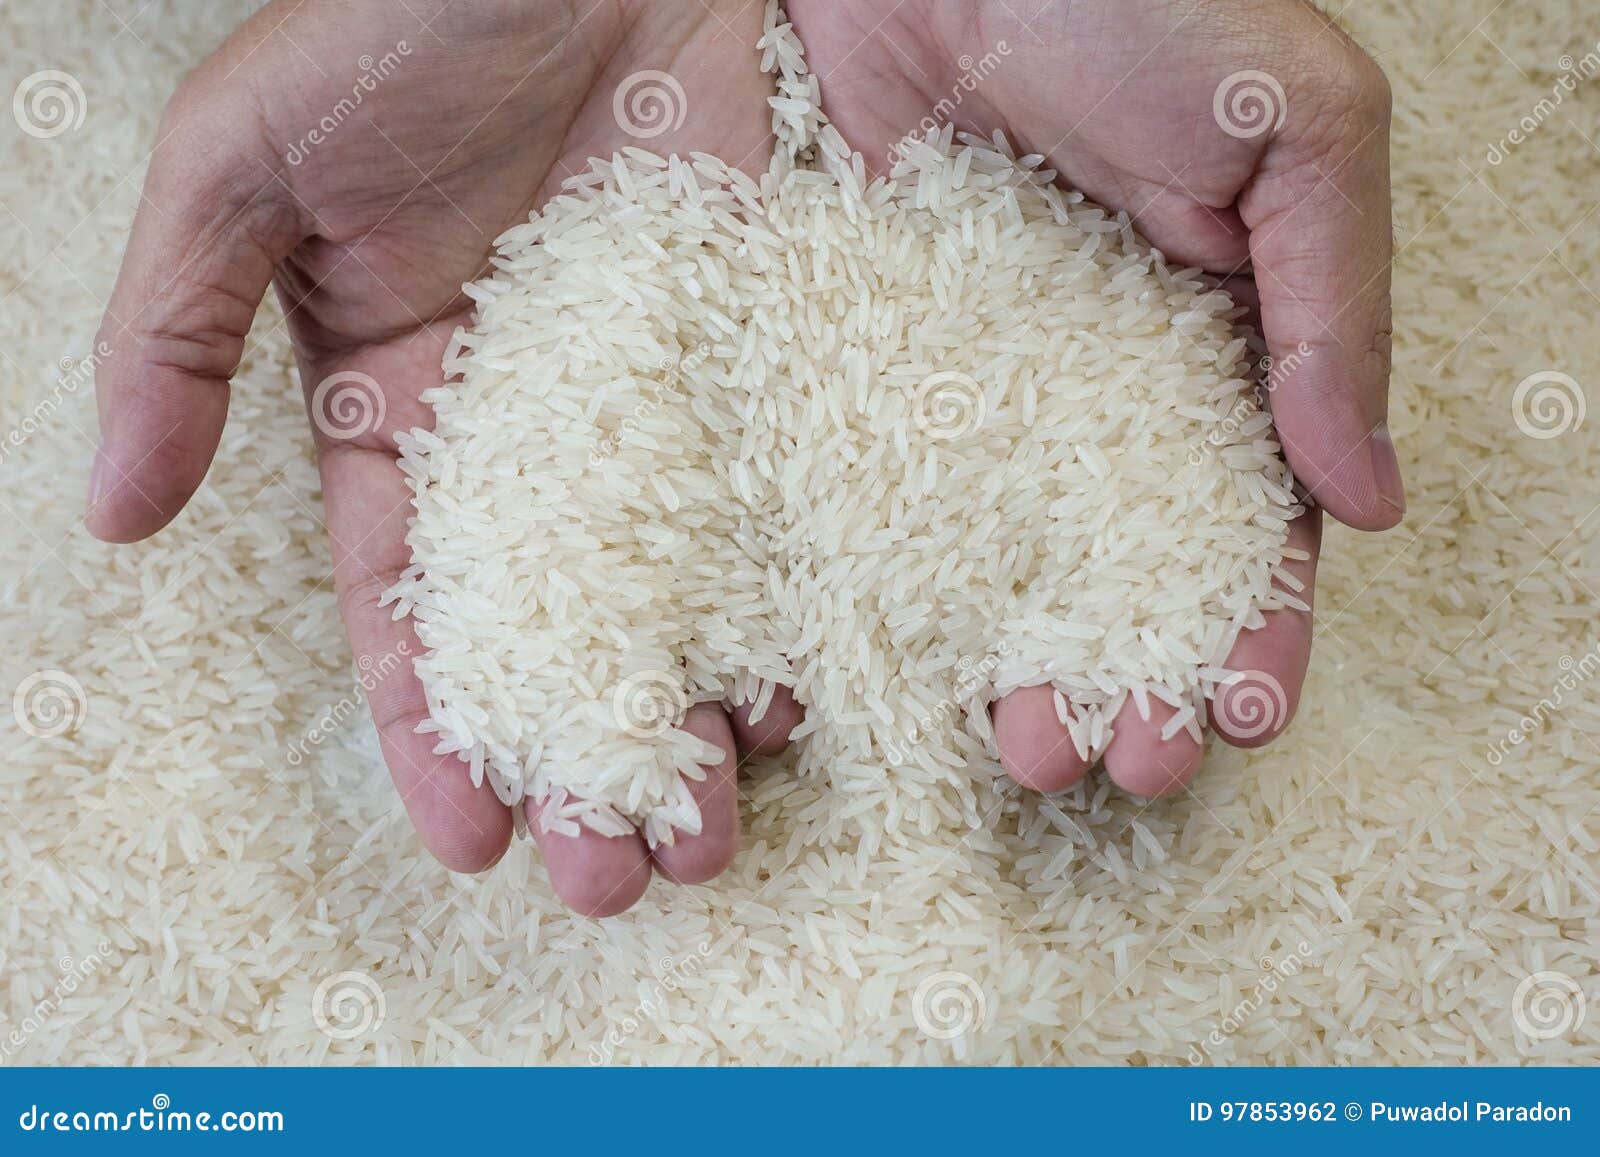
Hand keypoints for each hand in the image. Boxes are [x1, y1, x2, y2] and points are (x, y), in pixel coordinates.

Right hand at [85, 0, 789, 913]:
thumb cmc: (400, 14)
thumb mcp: (246, 160)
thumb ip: (175, 332)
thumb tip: (116, 515)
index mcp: (403, 404)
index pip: (409, 603)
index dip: (432, 725)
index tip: (474, 842)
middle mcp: (542, 430)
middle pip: (564, 628)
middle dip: (585, 756)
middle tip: (622, 876)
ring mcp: (667, 398)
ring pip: (686, 589)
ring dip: (703, 714)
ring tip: (724, 827)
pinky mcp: (774, 352)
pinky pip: (789, 492)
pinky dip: (799, 590)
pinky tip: (819, 685)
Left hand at [787, 0, 1399, 793]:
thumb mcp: (1292, 128)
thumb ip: (1337, 308)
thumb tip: (1368, 502)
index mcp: (1189, 352)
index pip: (1230, 525)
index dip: (1243, 630)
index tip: (1236, 719)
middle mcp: (1062, 395)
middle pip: (1091, 574)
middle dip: (1109, 682)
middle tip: (1098, 764)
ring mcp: (938, 391)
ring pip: (964, 564)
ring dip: (989, 669)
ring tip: (1004, 748)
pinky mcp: (820, 368)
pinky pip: (828, 498)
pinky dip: (839, 591)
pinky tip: (850, 668)